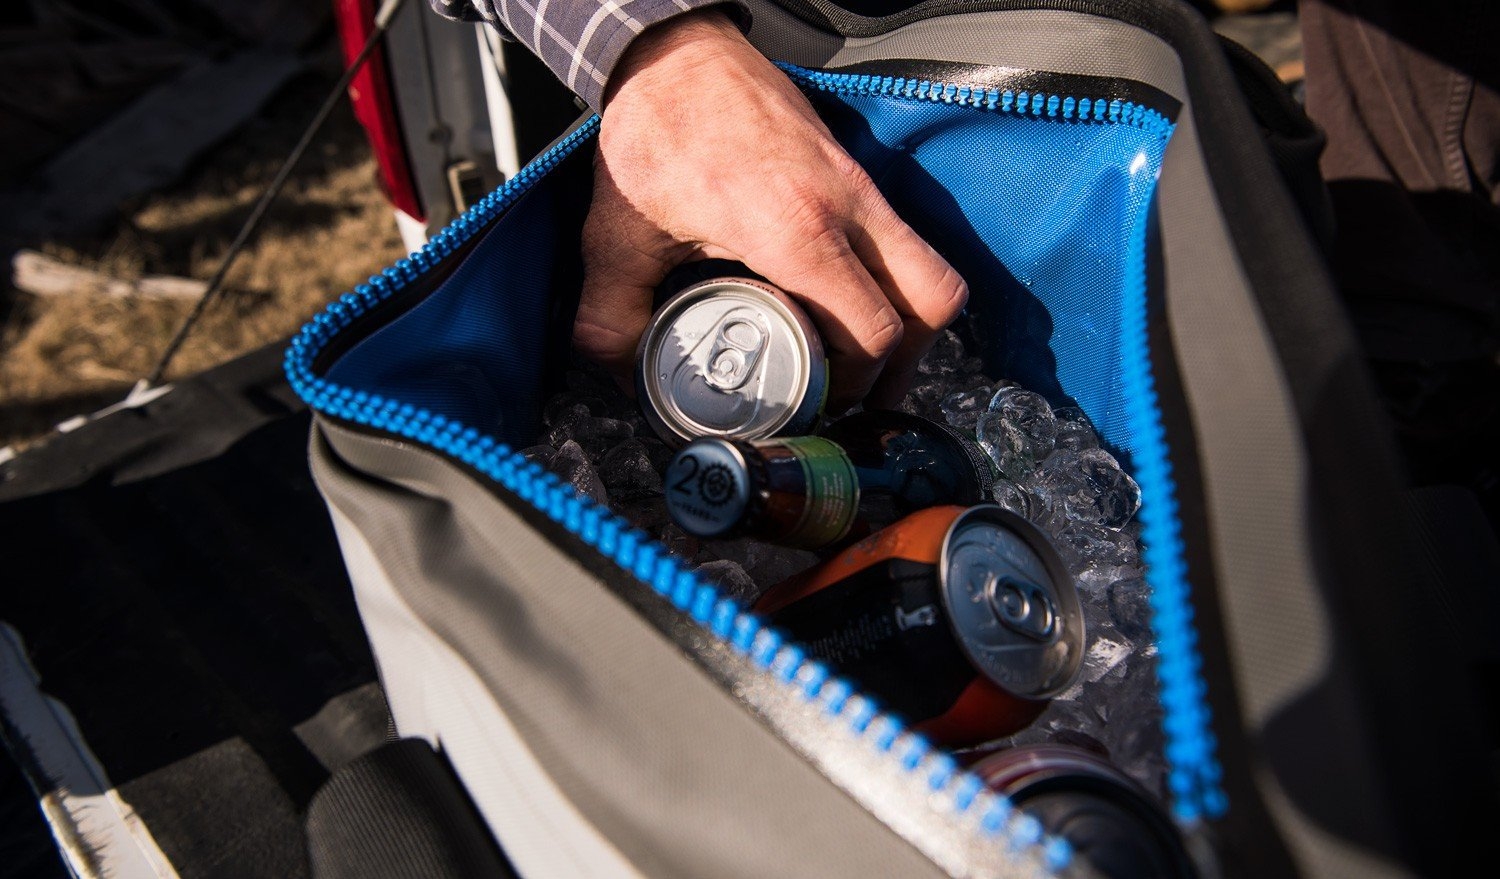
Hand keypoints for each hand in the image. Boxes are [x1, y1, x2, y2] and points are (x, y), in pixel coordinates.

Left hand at [573, 9, 966, 412]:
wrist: (676, 52)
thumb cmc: (656, 129)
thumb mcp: (616, 237)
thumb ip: (610, 319)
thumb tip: (625, 377)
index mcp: (795, 228)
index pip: (873, 328)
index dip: (856, 382)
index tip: (821, 400)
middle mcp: (846, 207)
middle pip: (932, 302)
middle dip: (904, 360)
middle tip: (857, 389)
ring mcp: (859, 186)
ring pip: (930, 270)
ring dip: (906, 322)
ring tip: (858, 356)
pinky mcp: (854, 174)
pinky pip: (901, 242)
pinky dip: (887, 282)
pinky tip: (838, 302)